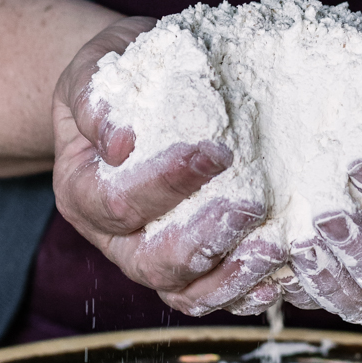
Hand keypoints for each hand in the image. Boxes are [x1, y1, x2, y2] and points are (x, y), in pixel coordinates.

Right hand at [53, 21, 287, 313]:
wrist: (141, 92)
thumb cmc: (122, 74)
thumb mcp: (99, 66)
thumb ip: (94, 96)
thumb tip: (117, 140)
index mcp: (82, 192)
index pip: (117, 204)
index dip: (164, 185)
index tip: (214, 152)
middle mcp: (112, 237)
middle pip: (150, 263)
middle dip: (202, 240)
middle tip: (250, 206)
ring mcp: (150, 258)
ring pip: (184, 292)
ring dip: (231, 277)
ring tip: (274, 247)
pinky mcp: (188, 269)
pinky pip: (213, 295)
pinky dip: (246, 293)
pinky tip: (279, 278)